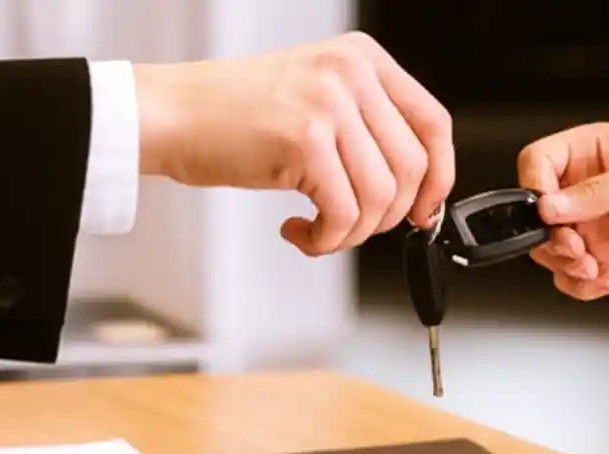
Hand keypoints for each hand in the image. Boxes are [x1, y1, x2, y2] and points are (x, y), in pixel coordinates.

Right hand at [134, 32, 453, 255]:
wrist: (169, 113)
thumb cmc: (235, 115)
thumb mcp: (317, 99)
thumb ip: (368, 130)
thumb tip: (421, 193)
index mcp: (363, 59)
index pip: (434, 123)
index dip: (439, 177)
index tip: (424, 210)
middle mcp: (351, 73)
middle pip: (412, 168)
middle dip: (388, 215)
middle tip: (352, 226)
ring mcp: (329, 103)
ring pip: (381, 197)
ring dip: (352, 232)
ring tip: (320, 229)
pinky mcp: (304, 139)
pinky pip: (344, 213)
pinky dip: (327, 239)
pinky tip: (299, 231)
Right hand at [517, 123, 608, 299]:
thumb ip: (595, 193)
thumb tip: (549, 206)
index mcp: (593, 151)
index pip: (538, 162)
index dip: (535, 187)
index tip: (548, 211)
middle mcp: (590, 188)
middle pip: (539, 214)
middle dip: (552, 238)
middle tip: (578, 250)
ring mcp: (599, 225)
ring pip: (553, 251)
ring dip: (567, 266)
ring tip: (596, 268)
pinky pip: (577, 278)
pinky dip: (584, 285)